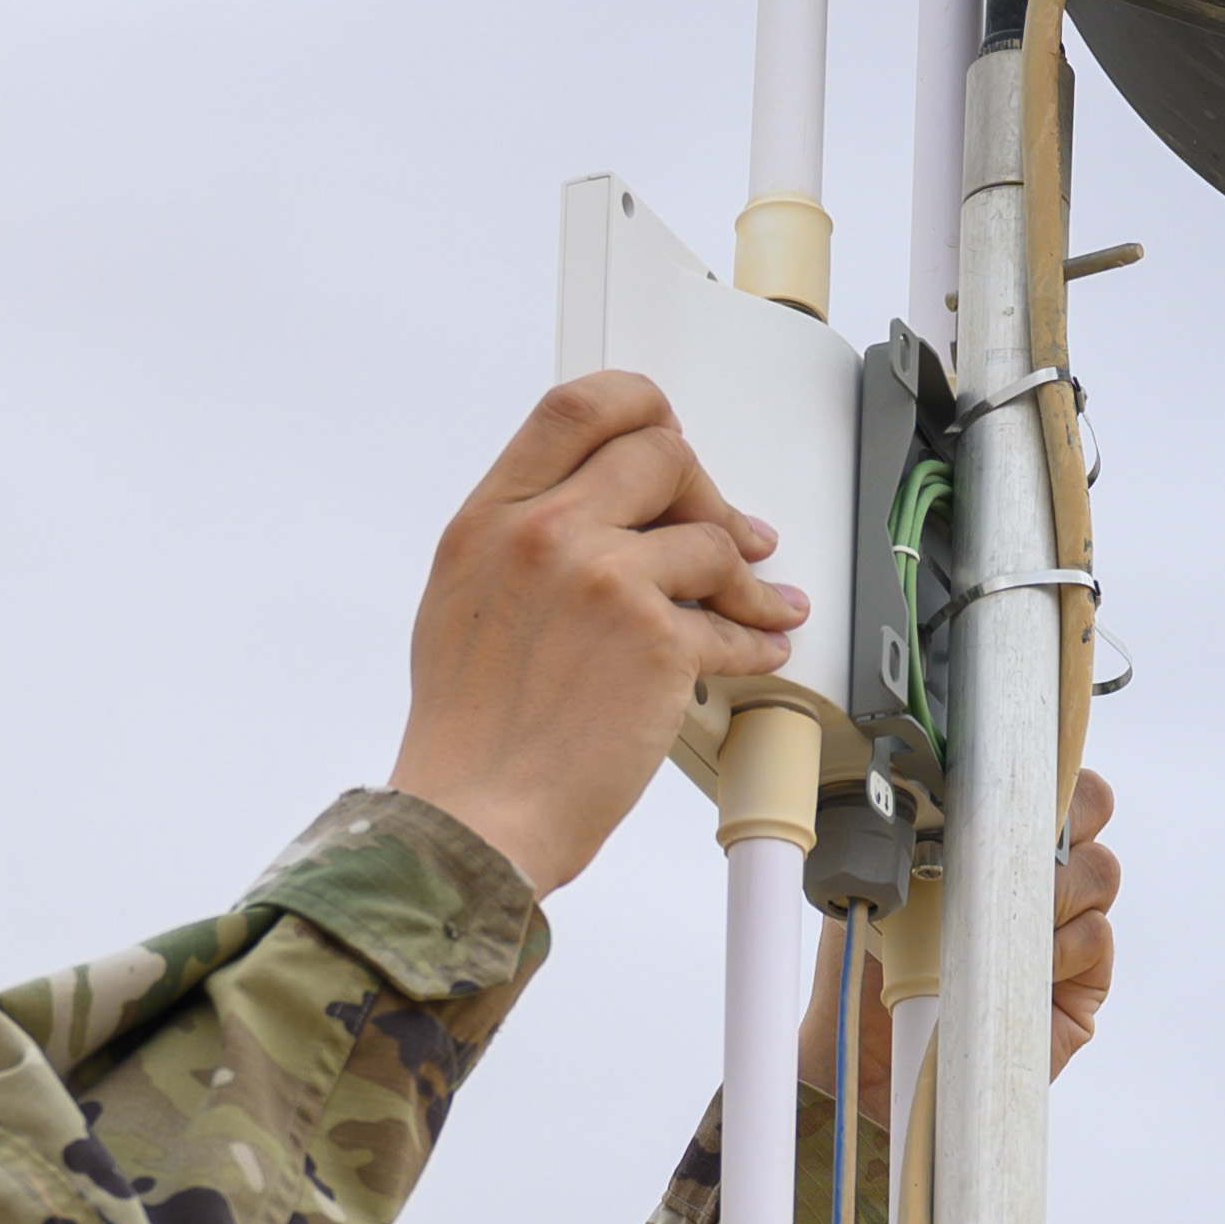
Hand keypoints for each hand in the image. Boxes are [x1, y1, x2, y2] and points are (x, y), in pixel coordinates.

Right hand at [389, 373, 810, 895]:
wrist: (475, 816)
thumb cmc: (469, 734)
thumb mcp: (463, 602)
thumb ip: (519, 539)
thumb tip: (591, 511)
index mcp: (491, 517)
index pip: (578, 408)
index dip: (641, 407)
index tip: (669, 436)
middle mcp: (544, 533)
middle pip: (661, 452)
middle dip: (706, 492)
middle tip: (724, 531)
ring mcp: (602, 579)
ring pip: (711, 536)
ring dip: (747, 575)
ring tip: (761, 601)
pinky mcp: (655, 637)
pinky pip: (732, 619)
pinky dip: (757, 637)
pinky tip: (760, 647)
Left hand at [796, 772, 1122, 1120]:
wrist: (865, 1045)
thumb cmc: (875, 956)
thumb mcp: (890, 874)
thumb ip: (931, 823)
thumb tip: (953, 782)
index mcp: (1003, 841)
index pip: (1053, 780)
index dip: (1051, 771)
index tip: (1024, 781)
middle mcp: (1043, 878)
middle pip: (1094, 811)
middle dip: (1063, 816)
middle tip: (1016, 844)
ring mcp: (1068, 931)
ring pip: (1099, 874)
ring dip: (1052, 886)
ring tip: (999, 918)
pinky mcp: (1081, 988)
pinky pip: (1095, 939)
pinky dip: (1058, 944)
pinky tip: (1019, 962)